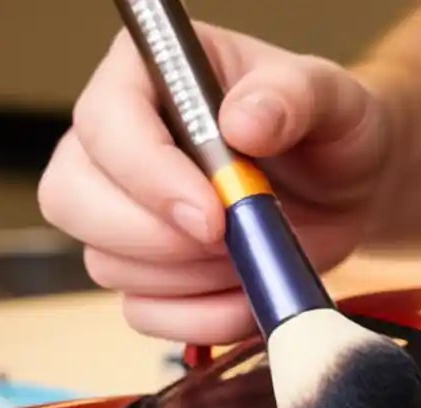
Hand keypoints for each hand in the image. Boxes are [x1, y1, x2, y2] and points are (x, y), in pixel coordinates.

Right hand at [38, 23, 399, 344]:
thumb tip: (242, 121)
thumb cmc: (329, 129)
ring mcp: (118, 212)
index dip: (149, 178)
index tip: (212, 216)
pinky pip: (143, 313)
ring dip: (191, 278)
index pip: (106, 125)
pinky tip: (247, 295)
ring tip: (255, 251)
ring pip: (107, 263)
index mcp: (146, 77)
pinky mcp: (142, 272)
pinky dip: (201, 317)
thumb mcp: (333, 97)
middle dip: (155, 239)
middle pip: (72, 199)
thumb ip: (292, 95)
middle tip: (232, 242)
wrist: (347, 190)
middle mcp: (114, 142)